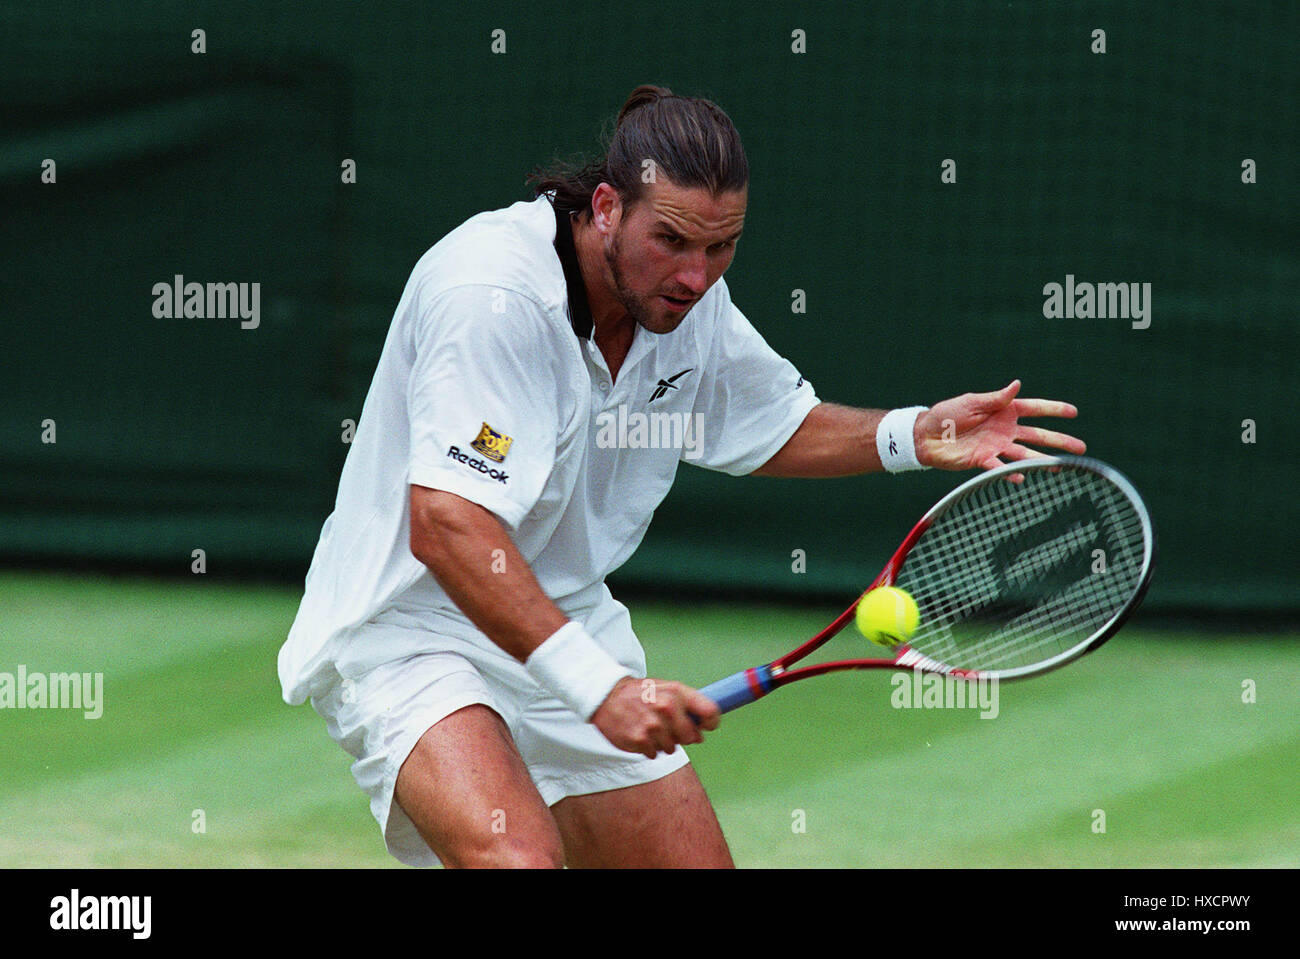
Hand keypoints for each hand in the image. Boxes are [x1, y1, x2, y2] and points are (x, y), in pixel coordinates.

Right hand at [590, 677, 720, 758]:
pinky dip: (649, 748)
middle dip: (684, 735)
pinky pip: (654, 754)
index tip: (706, 726)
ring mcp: (653, 726)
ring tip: (650, 727)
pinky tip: (640, 733)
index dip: (712, 722)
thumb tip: (703, 730)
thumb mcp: (666, 688)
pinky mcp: (639, 740)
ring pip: (672, 747)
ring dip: (663, 742)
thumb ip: (687, 704)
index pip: (710, 711)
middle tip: (670, 727)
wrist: (606, 697)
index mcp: (676, 692)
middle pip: (692, 736)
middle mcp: (667, 708)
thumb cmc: (640, 694)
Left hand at [914, 380, 1085, 473]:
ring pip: (1024, 454)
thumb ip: (996, 398)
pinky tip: (1022, 476)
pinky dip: (1010, 472)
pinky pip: (999, 467)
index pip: (1035, 409)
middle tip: (1081, 449)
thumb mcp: (972, 402)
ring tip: (1060, 468)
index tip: (1074, 412)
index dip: (1054, 410)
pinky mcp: (983, 460)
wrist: (925, 435)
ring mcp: (996, 446)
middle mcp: (1005, 429)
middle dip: (1060, 442)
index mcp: (1004, 410)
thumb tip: (1017, 384)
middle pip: (1038, 435)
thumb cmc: (947, 414)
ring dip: (1041, 461)